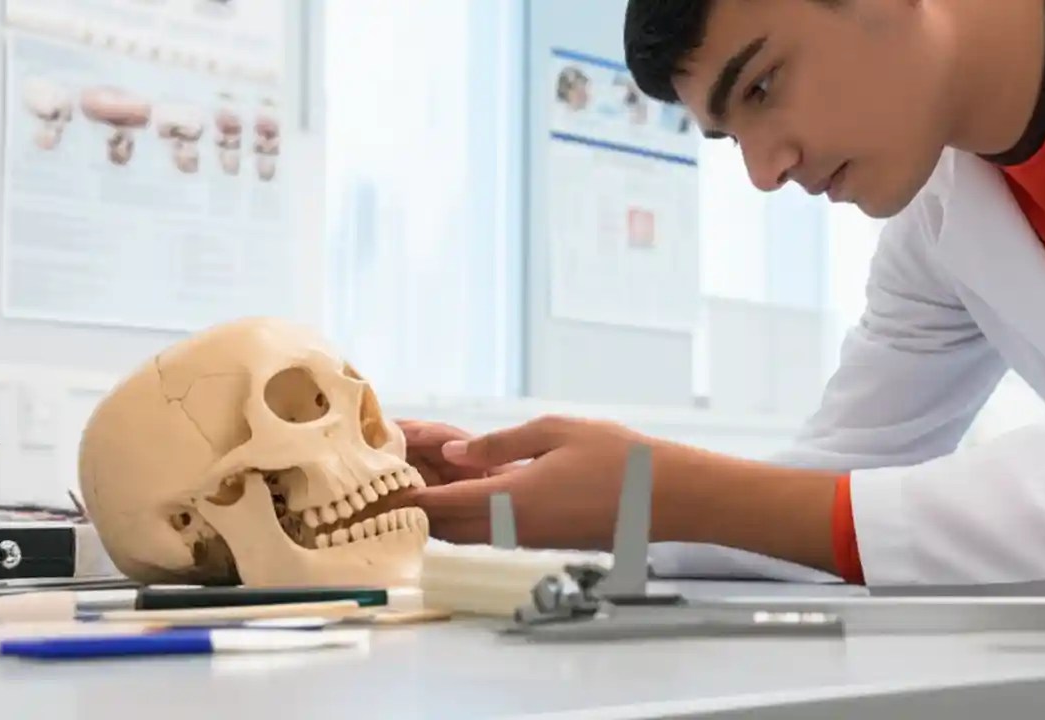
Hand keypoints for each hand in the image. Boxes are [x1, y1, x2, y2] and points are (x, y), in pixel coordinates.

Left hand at [394, 415, 651, 549]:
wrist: (668, 496)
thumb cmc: (618, 457)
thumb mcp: (555, 432)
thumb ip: (498, 445)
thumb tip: (453, 453)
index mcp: (511, 500)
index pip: (439, 505)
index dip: (404, 497)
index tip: (376, 489)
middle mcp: (513, 528)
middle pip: (446, 524)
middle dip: (416, 503)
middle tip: (391, 477)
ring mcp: (529, 537)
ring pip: (467, 529)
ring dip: (441, 508)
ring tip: (421, 474)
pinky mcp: (544, 538)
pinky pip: (492, 527)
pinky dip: (470, 510)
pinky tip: (466, 483)